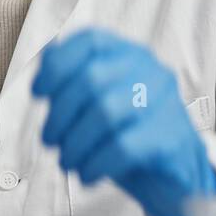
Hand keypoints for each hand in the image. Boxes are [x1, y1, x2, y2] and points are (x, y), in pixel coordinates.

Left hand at [32, 28, 215, 215]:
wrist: (177, 173)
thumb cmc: (130, 134)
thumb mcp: (99, 103)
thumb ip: (73, 83)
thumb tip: (43, 69)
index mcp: (130, 54)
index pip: (90, 40)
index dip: (57, 64)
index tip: (38, 93)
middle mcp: (150, 70)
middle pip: (91, 78)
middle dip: (60, 113)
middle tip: (49, 140)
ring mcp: (165, 102)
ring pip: (106, 113)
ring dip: (74, 142)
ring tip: (67, 161)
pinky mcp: (170, 138)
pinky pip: (123, 147)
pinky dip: (95, 163)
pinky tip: (87, 175)